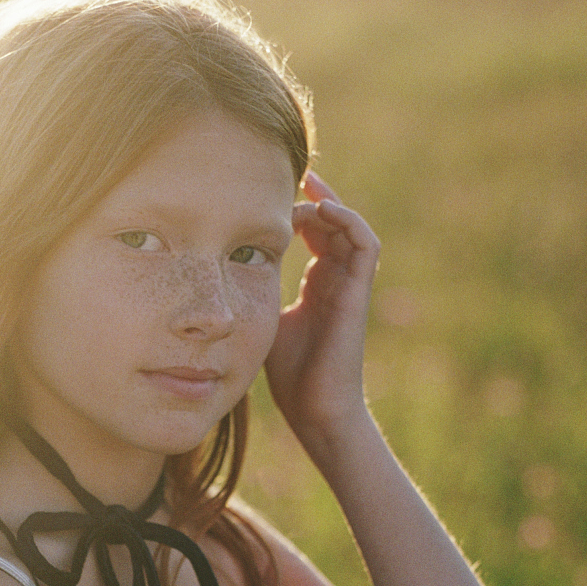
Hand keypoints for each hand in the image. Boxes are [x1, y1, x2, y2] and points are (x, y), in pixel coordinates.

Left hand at [265, 169, 378, 453]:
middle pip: (330, 223)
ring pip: (350, 227)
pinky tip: (322, 209)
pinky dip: (349, 222)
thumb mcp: (263, 321)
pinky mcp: (359, 293)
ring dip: (330, 204)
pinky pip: (366, 245)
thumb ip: (255, 293)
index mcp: (316, 284)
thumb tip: (221, 272)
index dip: (293, 210)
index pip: (311, 233)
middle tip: (286, 176)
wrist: (316, 409)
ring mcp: (350, 285)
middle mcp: (336, 279)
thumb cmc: (291, 374)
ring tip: (306, 186)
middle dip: (311, 198)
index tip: (263, 193)